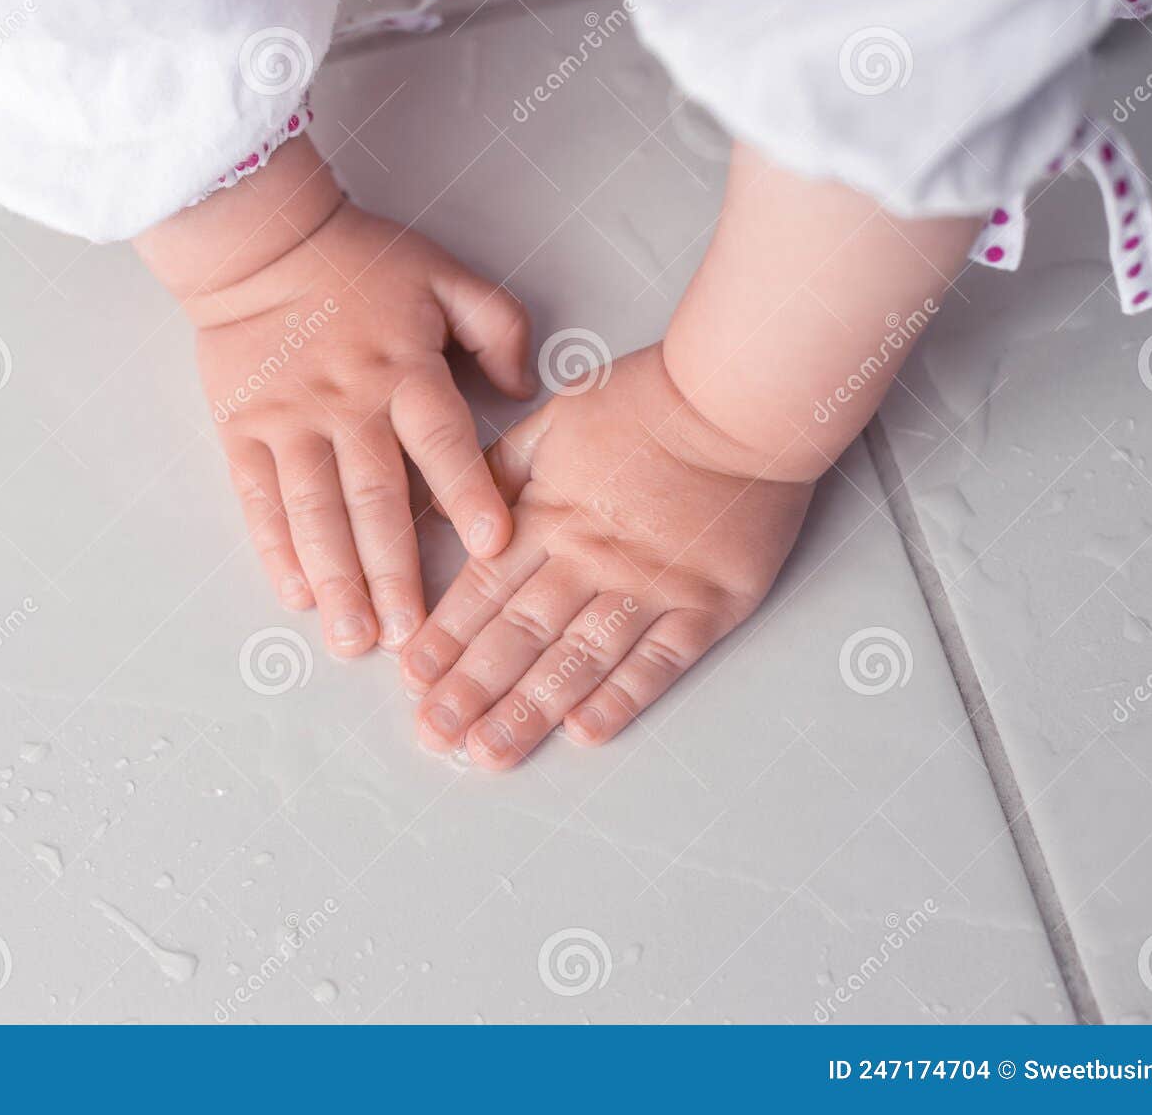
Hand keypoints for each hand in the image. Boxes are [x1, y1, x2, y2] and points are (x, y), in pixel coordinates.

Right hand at [183, 200, 532, 656]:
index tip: (492, 548)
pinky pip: (260, 499)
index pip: (442, 441)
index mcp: (405, 371)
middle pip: (375, 498)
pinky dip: (275, 549)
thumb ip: (497, 324)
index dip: (468, 494)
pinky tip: (296, 594)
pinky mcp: (244, 431)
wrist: (262, 242)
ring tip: (352, 638)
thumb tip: (522, 388)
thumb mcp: (445, 273)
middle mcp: (349, 405)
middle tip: (409, 637)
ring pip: (315, 511)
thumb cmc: (361, 262)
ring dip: (335, 579)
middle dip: (394, 572)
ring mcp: (291, 422)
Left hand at [401, 344, 813, 768]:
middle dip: (470, 689)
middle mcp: (591, 558)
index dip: (445, 636)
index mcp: (549, 513)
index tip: (410, 677)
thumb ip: (501, 469)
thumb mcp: (556, 418)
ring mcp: (651, 586)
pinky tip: (583, 734)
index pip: (484, 588)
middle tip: (434, 734)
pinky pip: (657, 663)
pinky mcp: (707, 605)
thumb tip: (451, 511)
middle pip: (520, 634)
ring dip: (530, 711)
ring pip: (578, 660)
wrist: (741, 399)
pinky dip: (620, 699)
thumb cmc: (649, 401)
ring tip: (490, 753)